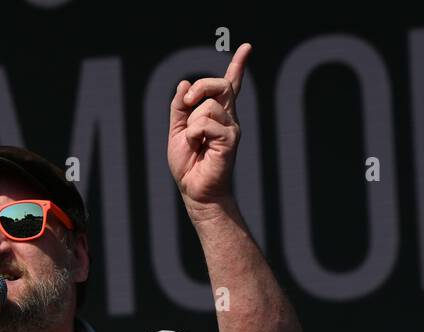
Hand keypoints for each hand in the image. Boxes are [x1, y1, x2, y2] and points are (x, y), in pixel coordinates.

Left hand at [167, 42, 249, 209]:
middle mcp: (228, 117)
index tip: (247, 48)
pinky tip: (198, 147)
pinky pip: (204, 123)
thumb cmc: (188, 165)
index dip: (238, 66)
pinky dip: (194, 134)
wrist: (195, 190)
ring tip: (195, 143)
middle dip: (200, 87)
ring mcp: (231, 127)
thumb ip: (179, 108)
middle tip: (187, 103)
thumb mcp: (177, 131)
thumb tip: (183, 84)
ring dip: (191, 123)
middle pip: (219, 84)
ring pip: (206, 105)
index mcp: (216, 114)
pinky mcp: (230, 138)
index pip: (229, 85)